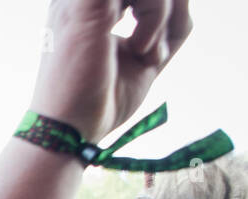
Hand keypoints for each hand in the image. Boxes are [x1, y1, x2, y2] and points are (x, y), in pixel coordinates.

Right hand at [29, 0, 191, 142]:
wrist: (69, 131)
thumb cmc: (101, 100)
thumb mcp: (146, 52)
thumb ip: (167, 22)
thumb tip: (183, 1)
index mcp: (89, 7)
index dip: (161, 11)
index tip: (153, 52)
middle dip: (167, 10)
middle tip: (154, 51)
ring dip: (162, 13)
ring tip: (145, 51)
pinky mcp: (86, 5)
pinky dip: (156, 15)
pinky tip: (140, 48)